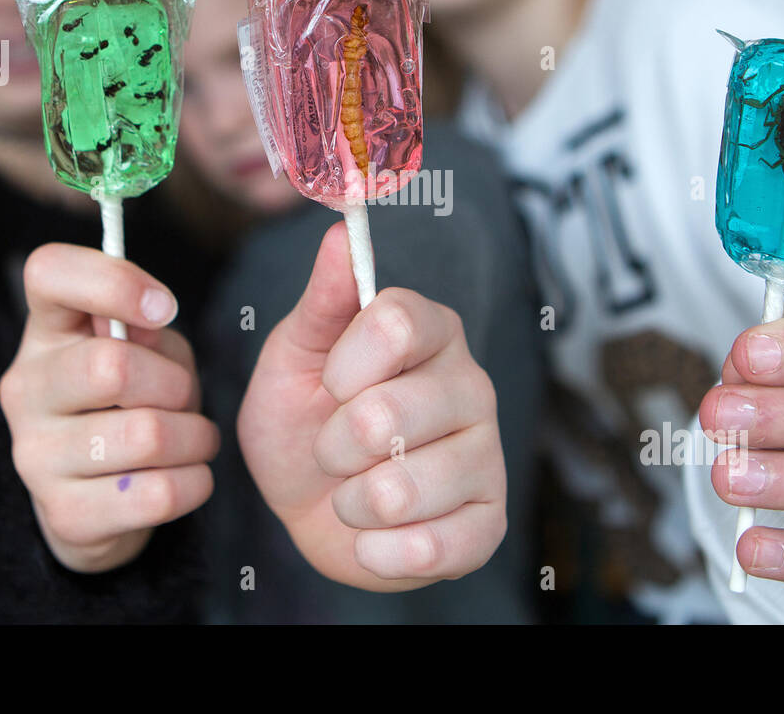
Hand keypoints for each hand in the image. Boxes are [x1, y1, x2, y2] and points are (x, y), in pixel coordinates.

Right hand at [0, 244, 218, 572]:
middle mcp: (26, 389)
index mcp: (46, 332)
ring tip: (193, 439)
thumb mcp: (151, 352)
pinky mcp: (65, 514)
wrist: (104, 500)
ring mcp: (35, 456)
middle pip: (111, 367)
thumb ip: (150, 332)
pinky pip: (159, 493)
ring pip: (148, 435)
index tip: (164, 308)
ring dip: (196, 437)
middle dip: (175, 384)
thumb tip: (145, 326)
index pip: (49, 272)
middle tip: (183, 398)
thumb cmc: (135, 402)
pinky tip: (187, 476)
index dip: (114, 280)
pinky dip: (195, 482)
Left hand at [238, 223, 506, 590]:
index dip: (347, 362)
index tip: (328, 383)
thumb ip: (322, 301)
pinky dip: (379, 551)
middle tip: (334, 449)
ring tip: (354, 494)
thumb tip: (339, 232)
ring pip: (402, 488)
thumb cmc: (304, 420)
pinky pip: (432, 548)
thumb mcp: (294, 357)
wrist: (309, 507)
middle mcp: (471, 385)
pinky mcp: (489, 523)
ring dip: (351, 503)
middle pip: (389, 413)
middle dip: (332, 445)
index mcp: (431, 331)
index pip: (400, 321)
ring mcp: (487, 455)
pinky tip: (376, 536)